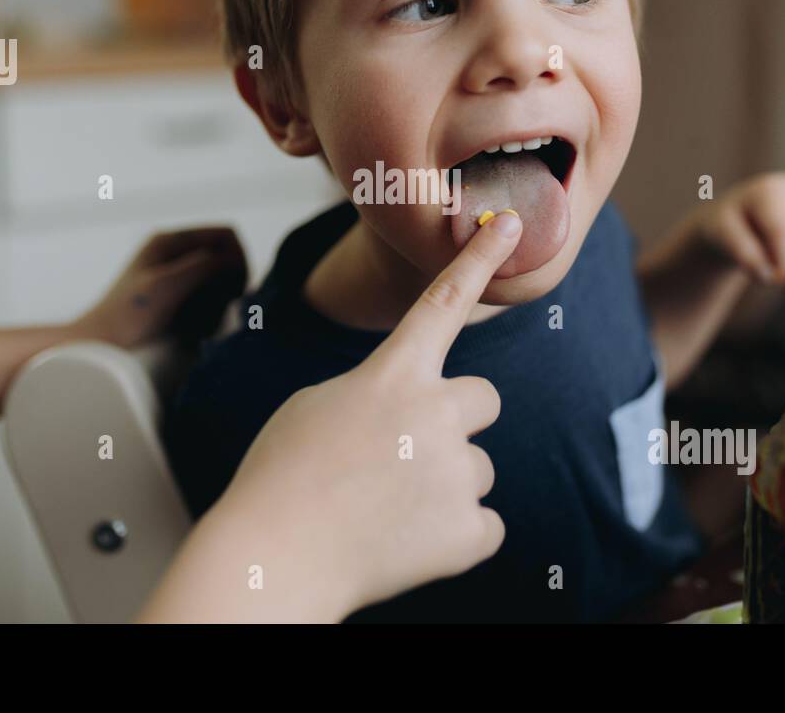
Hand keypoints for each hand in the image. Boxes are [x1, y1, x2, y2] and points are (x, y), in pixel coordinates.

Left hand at [70, 228, 246, 348]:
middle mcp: (174, 252)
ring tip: (198, 322)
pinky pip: (208, 298)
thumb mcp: (167, 287)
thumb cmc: (126, 317)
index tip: (232, 290)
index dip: (238, 260)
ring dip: (218, 302)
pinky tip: (191, 329)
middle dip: (227, 284)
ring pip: (220, 281)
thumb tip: (235, 260)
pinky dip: (208, 313)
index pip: (227, 235)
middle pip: (226, 257)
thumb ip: (202, 266)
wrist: (97, 346)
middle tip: (211, 310)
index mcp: (169, 241)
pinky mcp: (176, 297)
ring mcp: (175, 274)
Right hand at [189, 211, 522, 620]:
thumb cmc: (282, 479)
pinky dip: (454, 537)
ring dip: (444, 484)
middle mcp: (435, 412)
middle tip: (408, 453)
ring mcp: (455, 472)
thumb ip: (377, 393)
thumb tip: (413, 418)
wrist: (275, 558)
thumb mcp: (317, 406)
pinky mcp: (468, 530)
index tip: (508, 227)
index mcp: (393, 374)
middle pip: (483, 399)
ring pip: (477, 467)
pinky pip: (485, 524)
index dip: (479, 260)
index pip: (444, 302)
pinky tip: (406, 542)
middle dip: (455, 421)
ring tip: (386, 508)